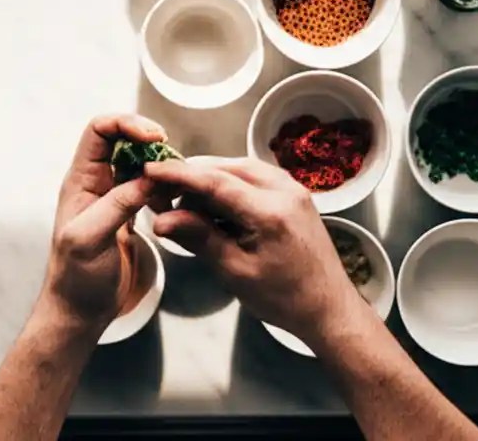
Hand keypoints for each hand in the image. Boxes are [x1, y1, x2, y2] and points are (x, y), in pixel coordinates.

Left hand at [37, 114, 165, 334]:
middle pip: (122, 140)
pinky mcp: (127, 212)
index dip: (126, 124)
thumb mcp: (91, 239)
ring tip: (177, 180)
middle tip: (173, 158)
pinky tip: (172, 200)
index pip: (99, 131)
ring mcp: (112, 196)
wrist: (80, 311)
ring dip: (160, 165)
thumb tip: (148, 177)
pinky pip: (148, 186)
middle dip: (150, 142)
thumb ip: (117, 205)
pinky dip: (164, 187)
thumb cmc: (75, 279)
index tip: (154, 137)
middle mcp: (95, 182)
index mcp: (80, 181)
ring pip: (139, 162)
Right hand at [145, 158, 365, 341]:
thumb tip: (161, 220)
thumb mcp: (236, 272)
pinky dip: (229, 186)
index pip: (214, 181)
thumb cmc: (284, 299)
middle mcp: (285, 189)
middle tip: (162, 195)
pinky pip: (254, 178)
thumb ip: (200, 238)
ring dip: (209, 181)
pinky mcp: (294, 194)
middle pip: (226, 168)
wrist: (329, 308)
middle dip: (191, 177)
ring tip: (184, 205)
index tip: (148, 170)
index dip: (178, 174)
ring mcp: (293, 188)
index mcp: (271, 211)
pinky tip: (213, 206)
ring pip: (239, 169)